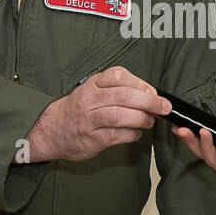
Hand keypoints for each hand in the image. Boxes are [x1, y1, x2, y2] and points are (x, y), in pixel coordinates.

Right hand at [26, 66, 169, 162]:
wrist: (52, 130)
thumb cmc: (79, 109)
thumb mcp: (94, 90)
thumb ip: (119, 89)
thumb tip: (150, 93)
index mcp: (92, 84)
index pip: (118, 75)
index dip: (140, 83)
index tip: (152, 91)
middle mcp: (90, 100)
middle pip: (124, 96)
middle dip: (149, 102)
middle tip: (163, 107)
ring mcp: (89, 120)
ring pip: (120, 116)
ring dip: (142, 118)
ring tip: (150, 120)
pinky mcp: (92, 139)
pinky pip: (117, 135)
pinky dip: (132, 134)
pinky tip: (136, 132)